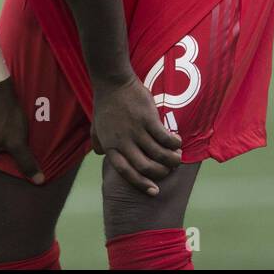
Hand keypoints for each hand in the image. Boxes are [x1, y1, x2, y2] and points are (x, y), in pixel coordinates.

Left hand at [90, 73, 182, 194]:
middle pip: (145, 166)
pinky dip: (174, 143)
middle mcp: (123, 141)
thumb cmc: (106, 105)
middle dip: (160, 172)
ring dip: (171, 159)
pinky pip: (165, 137)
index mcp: (110, 146)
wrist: (112, 82)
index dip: (141, 184)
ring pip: (158, 154)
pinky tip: (178, 142)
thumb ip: (99, 143)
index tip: (155, 191)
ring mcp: (136, 130)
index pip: (126, 172)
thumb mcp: (96, 127)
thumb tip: (102, 154)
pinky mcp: (148, 118)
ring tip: (177, 157)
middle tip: (169, 169)